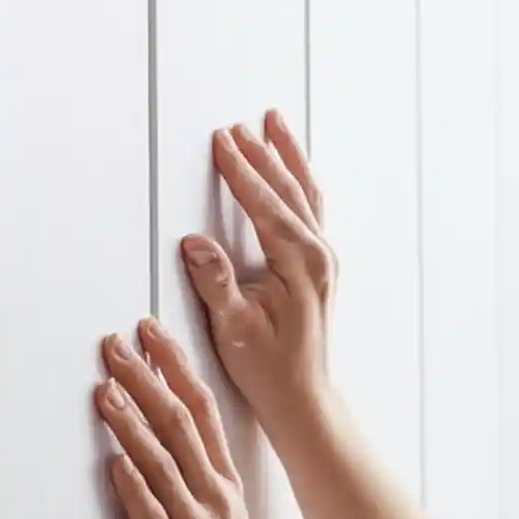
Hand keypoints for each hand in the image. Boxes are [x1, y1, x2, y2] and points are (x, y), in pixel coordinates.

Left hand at [95, 318, 258, 518]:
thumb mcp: (221, 511)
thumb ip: (196, 469)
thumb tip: (161, 424)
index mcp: (225, 482)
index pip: (203, 408)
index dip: (176, 366)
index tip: (152, 334)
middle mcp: (215, 497)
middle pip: (179, 423)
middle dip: (146, 379)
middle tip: (116, 347)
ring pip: (162, 463)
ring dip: (131, 423)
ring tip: (105, 392)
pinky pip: (153, 518)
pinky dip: (134, 489)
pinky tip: (116, 465)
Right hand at [179, 111, 332, 429]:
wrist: (302, 397)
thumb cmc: (268, 367)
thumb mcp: (234, 328)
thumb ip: (216, 282)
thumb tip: (195, 242)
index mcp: (300, 265)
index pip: (265, 205)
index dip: (241, 171)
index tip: (222, 141)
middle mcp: (318, 255)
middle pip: (288, 189)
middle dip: (261, 154)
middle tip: (236, 125)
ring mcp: (322, 258)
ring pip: (305, 192)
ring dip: (286, 156)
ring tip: (273, 122)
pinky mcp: (317, 265)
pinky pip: (308, 207)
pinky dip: (296, 179)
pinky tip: (288, 167)